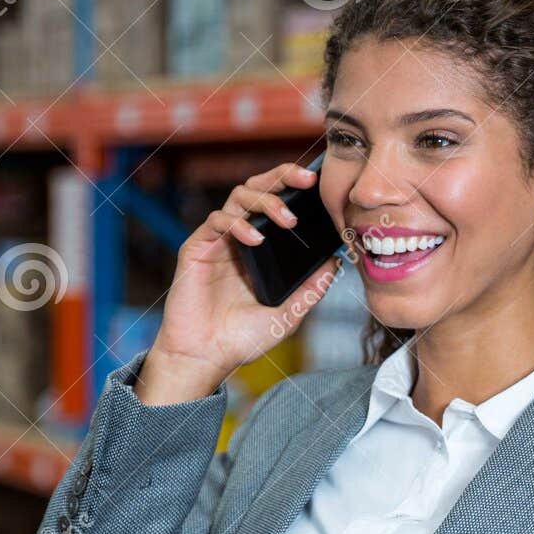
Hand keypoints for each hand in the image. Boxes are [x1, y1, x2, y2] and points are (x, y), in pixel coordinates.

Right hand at [136, 162, 338, 405]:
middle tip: (307, 180)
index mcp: (262, 248)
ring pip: (240, 196)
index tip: (321, 184)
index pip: (279, 203)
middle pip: (259, 187)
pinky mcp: (197, 247)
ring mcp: (219, 240)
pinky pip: (217, 221)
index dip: (296, 188)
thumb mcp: (288, 314)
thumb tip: (336, 263)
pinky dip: (238, 225)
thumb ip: (311, 289)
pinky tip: (254, 240)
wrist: (206, 357)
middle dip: (283, 176)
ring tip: (288, 220)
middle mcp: (240, 237)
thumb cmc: (242, 338)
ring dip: (267, 201)